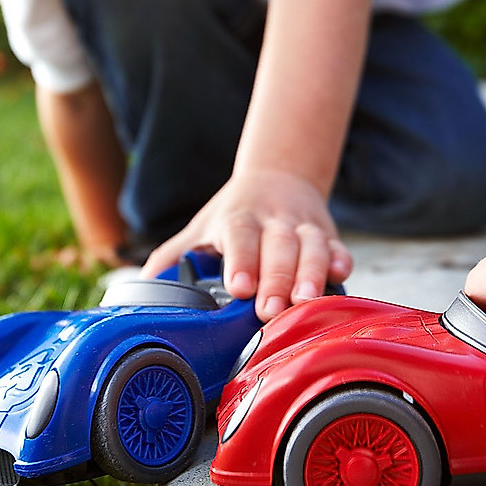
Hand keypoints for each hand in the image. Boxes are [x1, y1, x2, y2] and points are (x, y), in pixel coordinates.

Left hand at [141, 169, 352, 320]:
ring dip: (311, 273)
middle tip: (271, 310)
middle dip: (276, 278)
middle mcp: (273, 221)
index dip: (241, 260)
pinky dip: (341, 260)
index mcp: (239, 219)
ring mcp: (303, 226)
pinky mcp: (328, 234)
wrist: (279, 175)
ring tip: (305, 301)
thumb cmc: (235, 212)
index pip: (239, 236)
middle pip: (278, 246)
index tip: (238, 287)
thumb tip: (142, 286)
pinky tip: (342, 276)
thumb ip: (174, 255)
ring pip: (311, 246)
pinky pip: (337, 247)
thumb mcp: (202, 227)